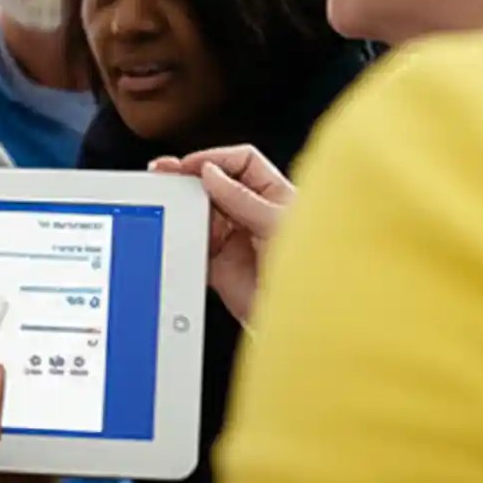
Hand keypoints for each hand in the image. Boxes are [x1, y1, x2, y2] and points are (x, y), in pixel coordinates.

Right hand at [150, 145, 294, 322]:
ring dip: (182, 206)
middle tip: (166, 174)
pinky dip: (180, 238)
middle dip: (190, 178)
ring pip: (200, 212)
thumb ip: (242, 198)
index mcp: (275, 196)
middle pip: (215, 185)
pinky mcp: (220, 265)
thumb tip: (211, 173)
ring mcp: (235, 239)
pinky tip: (174, 231)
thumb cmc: (316, 272)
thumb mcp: (277, 224)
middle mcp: (253, 214)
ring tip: (167, 202)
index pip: (241, 163)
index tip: (192, 166)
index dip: (215, 159)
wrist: (306, 323)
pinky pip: (193, 245)